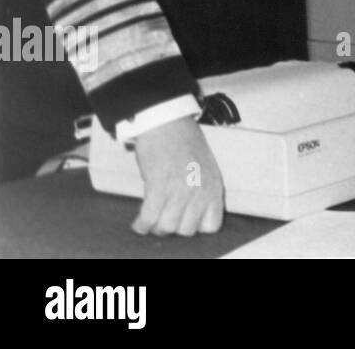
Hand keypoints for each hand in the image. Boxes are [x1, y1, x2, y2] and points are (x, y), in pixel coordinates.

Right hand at [132, 116, 223, 235]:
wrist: (167, 122)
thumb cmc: (184, 142)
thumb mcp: (206, 168)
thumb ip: (202, 191)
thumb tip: (189, 213)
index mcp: (214, 186)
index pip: (212, 225)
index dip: (196, 226)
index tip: (186, 220)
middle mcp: (200, 191)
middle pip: (186, 231)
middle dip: (174, 227)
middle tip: (165, 218)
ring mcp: (180, 190)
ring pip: (167, 228)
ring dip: (156, 226)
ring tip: (152, 219)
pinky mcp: (159, 186)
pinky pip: (149, 218)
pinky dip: (141, 224)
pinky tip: (140, 222)